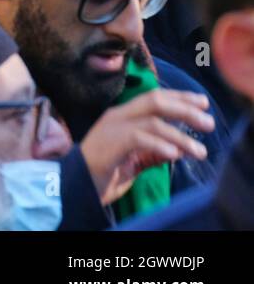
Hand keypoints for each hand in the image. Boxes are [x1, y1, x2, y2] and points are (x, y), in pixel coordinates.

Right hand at [79, 89, 214, 205]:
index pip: (154, 98)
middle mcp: (118, 116)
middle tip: (208, 123)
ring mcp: (112, 128)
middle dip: (185, 109)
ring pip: (152, 121)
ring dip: (180, 136)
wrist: (74, 185)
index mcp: (122, 116)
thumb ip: (152, 153)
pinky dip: (160, 145)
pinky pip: (139, 138)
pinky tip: (175, 155)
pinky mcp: (110, 143)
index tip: (203, 103)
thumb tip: (177, 151)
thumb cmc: (103, 174)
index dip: (180, 97)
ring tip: (199, 151)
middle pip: (155, 101)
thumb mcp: (134, 161)